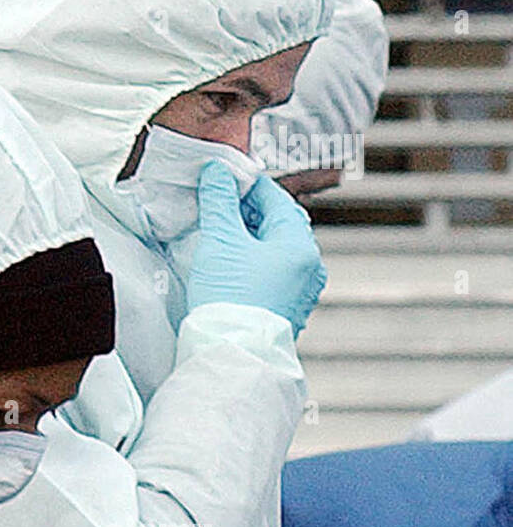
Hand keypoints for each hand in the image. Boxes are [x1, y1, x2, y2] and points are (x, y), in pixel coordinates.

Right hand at [187, 162, 326, 334]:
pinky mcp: (287, 308)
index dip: (246, 183)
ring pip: (275, 248)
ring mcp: (301, 290)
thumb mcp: (219, 241)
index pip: (275, 197)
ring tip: (219, 232)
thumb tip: (217, 173)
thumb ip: (219, 202)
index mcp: (300, 244)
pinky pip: (273, 272)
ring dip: (249, 235)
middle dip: (247, 210)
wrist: (231, 354)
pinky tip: (230, 262)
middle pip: (278, 223)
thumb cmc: (230, 300)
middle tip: (217, 202)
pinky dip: (254, 259)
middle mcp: (309, 266)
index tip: (222, 176)